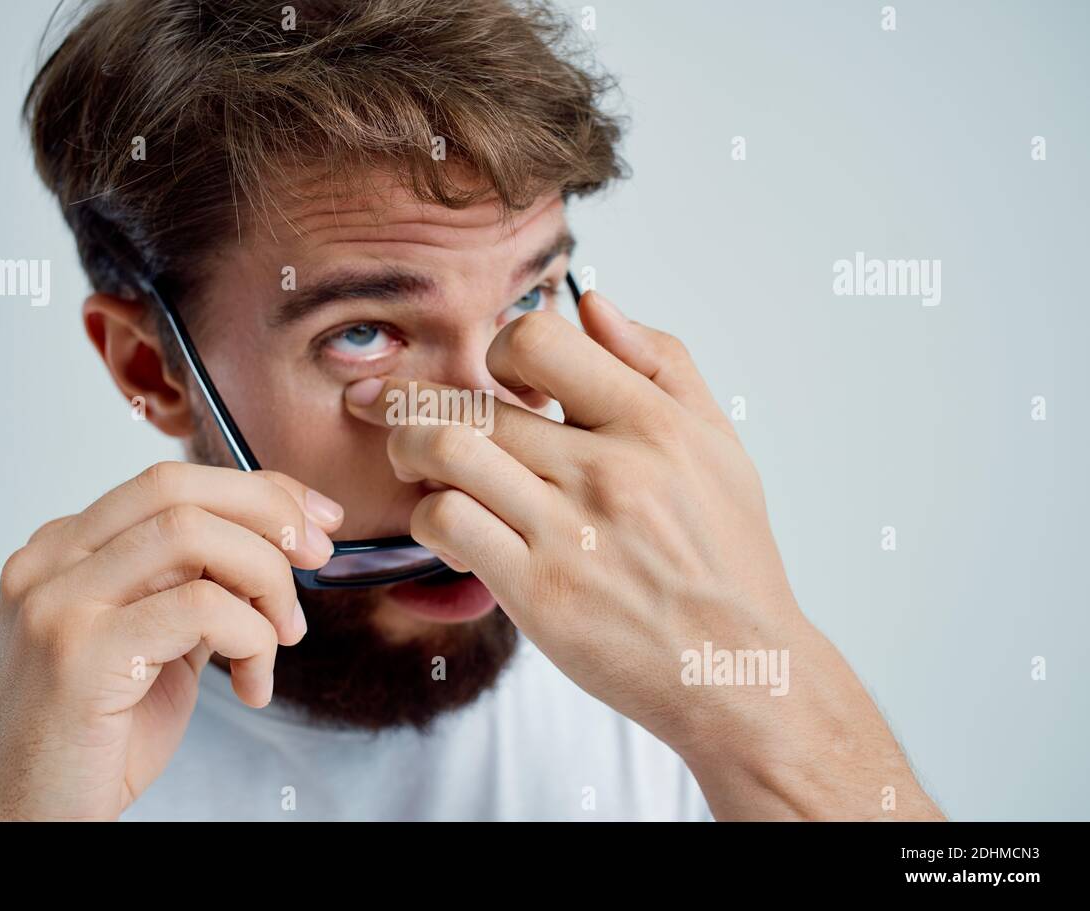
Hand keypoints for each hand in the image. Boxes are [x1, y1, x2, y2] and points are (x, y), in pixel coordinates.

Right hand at [0, 462, 341, 820]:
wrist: (26, 823)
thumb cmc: (94, 742)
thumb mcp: (157, 645)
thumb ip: (197, 590)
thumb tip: (278, 547)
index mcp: (64, 549)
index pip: (171, 482)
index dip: (258, 489)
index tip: (318, 519)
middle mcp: (50, 561)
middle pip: (178, 486)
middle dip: (270, 511)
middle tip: (319, 557)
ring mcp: (56, 601)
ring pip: (192, 533)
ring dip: (266, 578)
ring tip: (283, 638)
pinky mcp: (78, 652)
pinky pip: (199, 608)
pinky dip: (252, 638)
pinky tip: (252, 685)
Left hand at [345, 292, 942, 819]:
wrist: (738, 668)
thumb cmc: (726, 558)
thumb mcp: (718, 445)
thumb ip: (661, 364)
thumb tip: (596, 303)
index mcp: (653, 424)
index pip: (539, 339)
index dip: (499, 350)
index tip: (496, 378)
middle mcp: (609, 469)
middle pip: (473, 400)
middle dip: (416, 400)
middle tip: (393, 407)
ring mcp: (569, 531)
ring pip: (447, 452)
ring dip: (409, 450)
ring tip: (409, 461)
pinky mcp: (539, 592)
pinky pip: (451, 525)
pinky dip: (428, 518)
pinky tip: (444, 525)